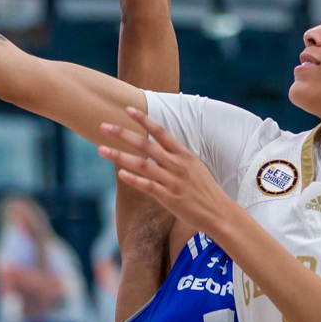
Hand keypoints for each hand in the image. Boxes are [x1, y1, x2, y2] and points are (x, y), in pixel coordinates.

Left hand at [99, 108, 233, 239]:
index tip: (127, 109)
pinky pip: (148, 186)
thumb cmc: (205, 190)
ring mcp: (172, 181)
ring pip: (142, 164)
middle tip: (103, 126)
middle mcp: (177, 165)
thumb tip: (161, 148)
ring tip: (101, 149)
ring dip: (120, 155)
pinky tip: (120, 173)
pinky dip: (134, 179)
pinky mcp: (169, 198)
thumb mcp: (195, 167)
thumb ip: (177, 157)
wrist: (219, 212)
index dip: (143, 119)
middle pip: (146, 145)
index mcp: (184, 155)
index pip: (160, 132)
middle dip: (122, 134)